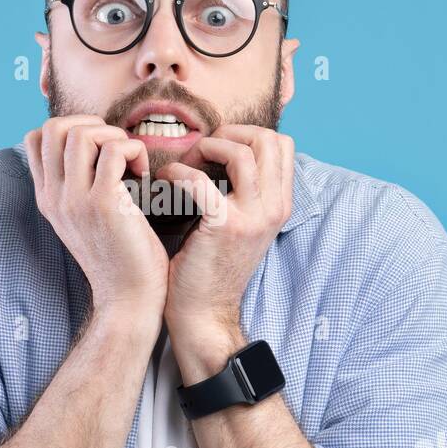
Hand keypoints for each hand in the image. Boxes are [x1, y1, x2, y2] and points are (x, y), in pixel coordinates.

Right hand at [24, 116, 168, 329]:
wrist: (127, 299)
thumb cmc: (118, 258)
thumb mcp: (85, 219)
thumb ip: (79, 186)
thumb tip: (93, 146)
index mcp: (47, 198)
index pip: (35, 138)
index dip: (70, 128)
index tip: (99, 148)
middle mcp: (54, 197)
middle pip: (54, 127)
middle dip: (92, 124)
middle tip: (116, 148)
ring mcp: (75, 200)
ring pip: (83, 133)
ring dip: (115, 137)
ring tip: (132, 164)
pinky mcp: (103, 203)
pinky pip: (115, 150)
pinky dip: (135, 152)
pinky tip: (144, 177)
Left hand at [155, 125, 293, 340]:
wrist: (204, 312)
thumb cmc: (212, 265)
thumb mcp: (242, 223)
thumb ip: (243, 190)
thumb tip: (225, 150)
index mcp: (280, 204)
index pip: (281, 144)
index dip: (246, 134)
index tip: (217, 150)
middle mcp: (274, 208)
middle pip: (268, 140)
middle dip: (229, 134)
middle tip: (201, 152)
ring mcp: (254, 217)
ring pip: (242, 152)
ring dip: (207, 148)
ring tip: (184, 166)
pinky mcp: (225, 226)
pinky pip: (200, 181)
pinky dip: (178, 174)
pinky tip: (165, 183)